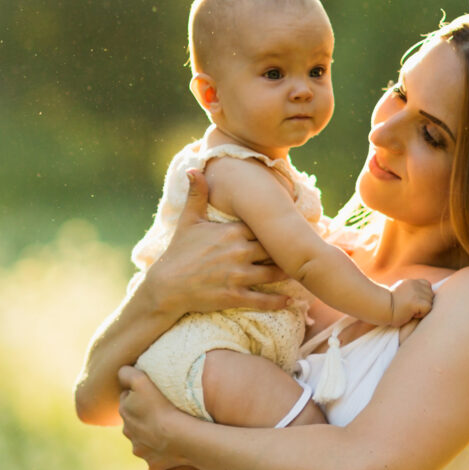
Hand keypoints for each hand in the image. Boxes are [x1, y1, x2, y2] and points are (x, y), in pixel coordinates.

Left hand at [118, 367, 190, 469]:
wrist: (176, 436)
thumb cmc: (161, 406)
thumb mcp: (141, 380)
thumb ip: (126, 373)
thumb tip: (120, 372)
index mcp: (125, 412)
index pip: (126, 399)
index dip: (136, 395)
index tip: (149, 393)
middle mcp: (129, 432)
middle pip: (132, 421)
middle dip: (140, 417)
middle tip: (158, 411)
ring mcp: (141, 449)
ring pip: (141, 443)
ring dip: (147, 440)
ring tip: (162, 436)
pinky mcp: (154, 464)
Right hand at [145, 169, 290, 316]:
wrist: (166, 285)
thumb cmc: (178, 252)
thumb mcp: (188, 220)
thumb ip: (196, 194)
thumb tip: (194, 168)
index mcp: (232, 232)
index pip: (264, 227)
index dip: (277, 228)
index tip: (290, 227)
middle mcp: (239, 252)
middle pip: (273, 249)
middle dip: (286, 251)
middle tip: (302, 251)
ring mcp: (238, 275)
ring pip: (273, 273)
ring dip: (287, 273)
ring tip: (298, 272)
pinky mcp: (234, 296)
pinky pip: (262, 299)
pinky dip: (278, 301)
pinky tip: (289, 301)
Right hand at [390, 278, 434, 323]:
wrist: (379, 308)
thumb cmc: (388, 306)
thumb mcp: (401, 293)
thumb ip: (412, 291)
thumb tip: (426, 293)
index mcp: (411, 282)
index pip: (427, 286)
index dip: (423, 296)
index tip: (411, 302)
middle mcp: (415, 284)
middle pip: (431, 295)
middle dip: (424, 303)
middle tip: (409, 308)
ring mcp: (416, 292)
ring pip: (430, 302)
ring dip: (422, 309)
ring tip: (409, 311)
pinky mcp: (416, 301)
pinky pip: (428, 308)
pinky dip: (421, 314)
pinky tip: (410, 314)